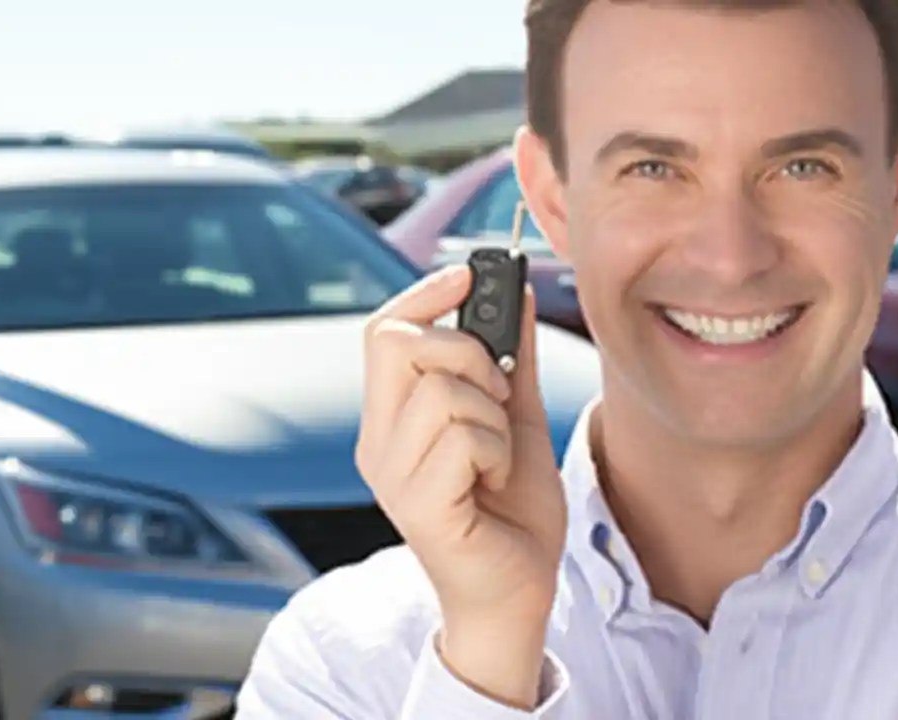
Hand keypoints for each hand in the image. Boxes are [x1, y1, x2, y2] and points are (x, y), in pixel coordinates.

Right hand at [355, 264, 566, 708]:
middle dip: (467, 350)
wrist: (519, 591)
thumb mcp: (517, 418)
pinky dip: (496, 450)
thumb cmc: (512, 512)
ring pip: (441, 390)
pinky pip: (462, 437)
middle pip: (399, 343)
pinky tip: (494, 481)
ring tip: (498, 454)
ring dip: (492, 414)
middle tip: (499, 390)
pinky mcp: (417, 504)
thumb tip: (516, 292)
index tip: (470, 275)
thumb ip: (512, 358)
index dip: (425, 294)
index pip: (383, 331)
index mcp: (392, 418)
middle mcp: (378, 442)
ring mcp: (391, 475)